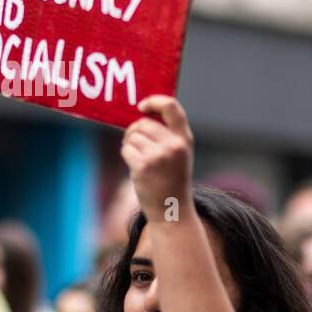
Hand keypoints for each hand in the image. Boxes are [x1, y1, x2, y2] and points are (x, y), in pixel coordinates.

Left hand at [120, 95, 193, 223]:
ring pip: (133, 136)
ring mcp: (159, 156)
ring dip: (130, 145)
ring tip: (139, 159)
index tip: (142, 106)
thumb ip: (168, 134)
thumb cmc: (172, 180)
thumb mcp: (179, 154)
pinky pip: (126, 149)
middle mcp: (174, 145)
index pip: (171, 107)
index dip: (154, 101)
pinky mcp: (144, 166)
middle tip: (137, 145)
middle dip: (135, 132)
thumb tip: (141, 114)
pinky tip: (136, 166)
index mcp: (185, 138)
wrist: (172, 210)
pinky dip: (127, 155)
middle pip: (143, 123)